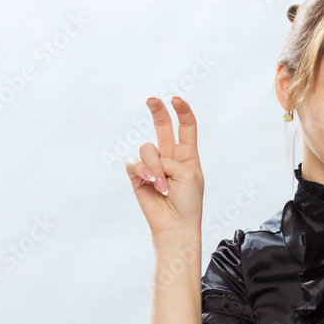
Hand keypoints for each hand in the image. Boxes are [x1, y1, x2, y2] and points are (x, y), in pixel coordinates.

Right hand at [125, 96, 204, 237]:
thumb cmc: (188, 202)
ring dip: (156, 167)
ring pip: (148, 148)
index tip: (176, 99)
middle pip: (162, 126)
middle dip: (157, 110)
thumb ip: (169, 159)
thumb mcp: (189, 174)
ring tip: (163, 187)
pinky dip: (144, 171)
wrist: (176, 224)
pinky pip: (134, 162)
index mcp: (187, 154)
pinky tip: (151, 183)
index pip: (186, 127)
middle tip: (151, 99)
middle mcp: (169, 156)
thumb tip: (147, 160)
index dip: (182, 111)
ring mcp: (152, 165)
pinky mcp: (137, 175)